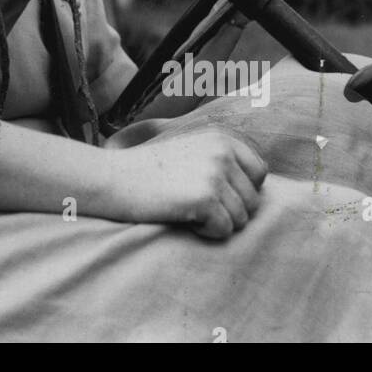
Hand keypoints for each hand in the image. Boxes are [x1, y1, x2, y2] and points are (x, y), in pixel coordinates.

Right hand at [120, 130, 267, 239]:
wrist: (112, 177)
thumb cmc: (147, 170)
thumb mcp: (189, 150)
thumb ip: (222, 160)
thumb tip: (259, 186)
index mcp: (222, 138)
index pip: (260, 172)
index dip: (241, 190)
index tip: (214, 193)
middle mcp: (223, 152)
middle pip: (253, 200)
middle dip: (229, 210)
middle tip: (194, 204)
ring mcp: (215, 174)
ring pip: (241, 219)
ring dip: (217, 223)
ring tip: (187, 210)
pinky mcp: (205, 198)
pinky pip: (225, 230)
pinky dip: (206, 233)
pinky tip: (183, 218)